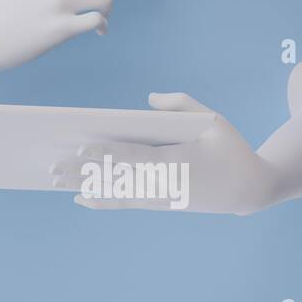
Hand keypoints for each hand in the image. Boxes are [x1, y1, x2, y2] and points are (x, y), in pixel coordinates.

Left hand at [50, 92, 278, 215]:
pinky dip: (102, 200)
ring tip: (55, 182)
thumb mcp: (215, 120)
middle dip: (82, 173)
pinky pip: (125, 203)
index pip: (134, 158)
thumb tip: (149, 98)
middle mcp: (163, 183)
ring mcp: (160, 196)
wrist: (250, 190)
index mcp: (176, 161)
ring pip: (115, 193)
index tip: (82, 150)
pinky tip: (81, 196)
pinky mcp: (160, 203)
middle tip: (52, 168)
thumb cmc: (231, 149)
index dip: (106, 156)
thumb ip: (182, 104)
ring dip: (84, 186)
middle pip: (115, 178)